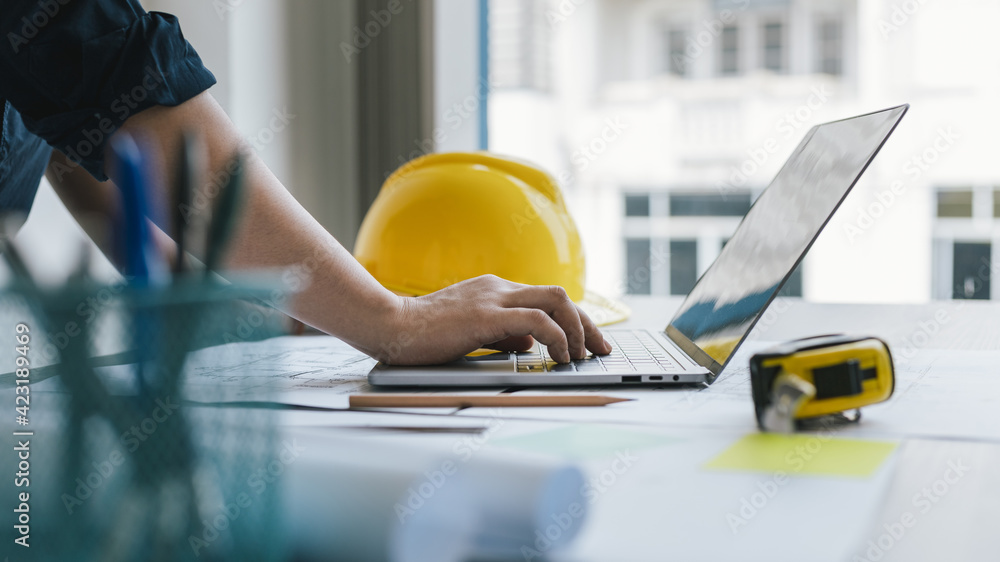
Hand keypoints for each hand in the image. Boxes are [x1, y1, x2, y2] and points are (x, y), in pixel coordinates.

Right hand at [379, 275, 612, 364]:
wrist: (390, 325)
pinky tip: (559, 356)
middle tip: (600, 350)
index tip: (590, 343)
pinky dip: (556, 337)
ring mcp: (492, 298)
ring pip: (555, 300)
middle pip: (560, 295)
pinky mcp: (485, 314)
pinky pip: (535, 320)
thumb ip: (502, 332)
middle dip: (588, 323)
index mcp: (495, 290)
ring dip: (577, 329)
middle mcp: (498, 288)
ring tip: (580, 356)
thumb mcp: (472, 331)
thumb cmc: (424, 333)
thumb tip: (530, 342)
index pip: (547, 298)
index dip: (575, 320)